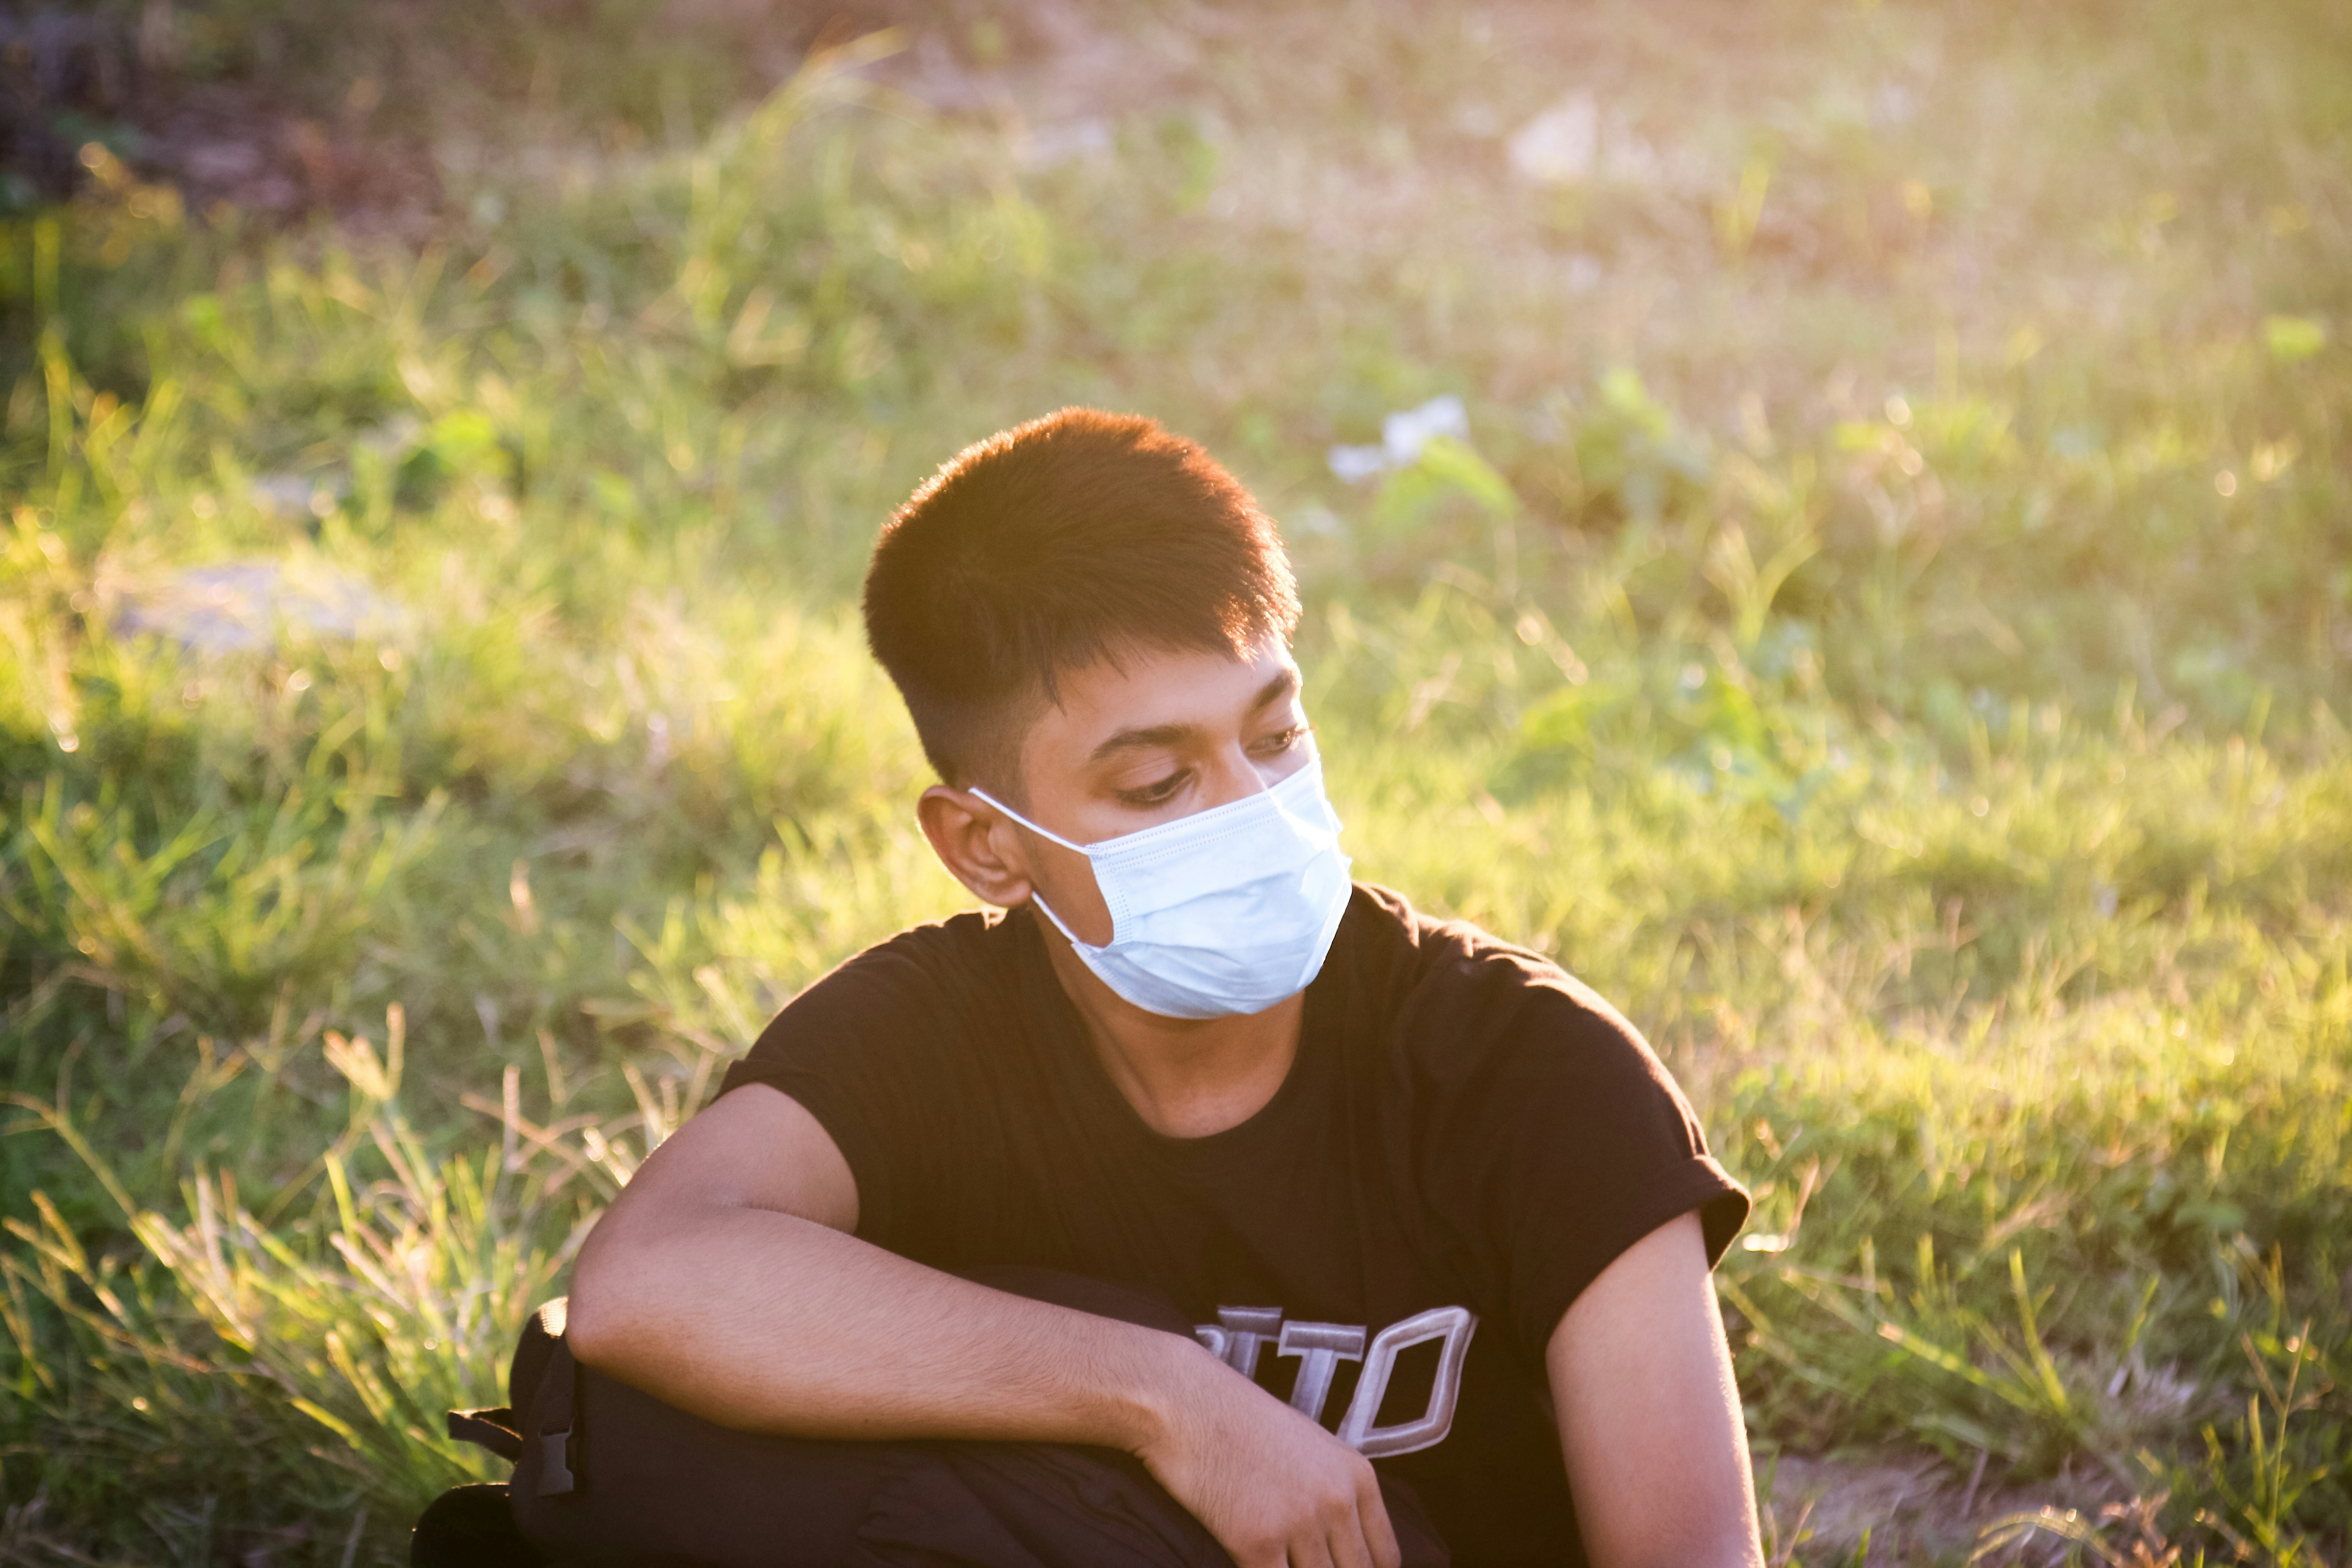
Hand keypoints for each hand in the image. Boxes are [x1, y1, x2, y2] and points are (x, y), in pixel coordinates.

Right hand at [1133, 1341, 1402, 1567]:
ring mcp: (1299, 1522)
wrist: (1184, 1402)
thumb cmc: (1241, 1423)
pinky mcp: (1257, 1541)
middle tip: (1299, 1566)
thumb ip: (1337, 1494)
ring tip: (1275, 1562)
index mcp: (1357, 1477)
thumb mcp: (1311, 1448)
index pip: (1385, 1558)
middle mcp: (1337, 1500)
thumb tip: (1343, 1545)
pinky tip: (1248, 1567)